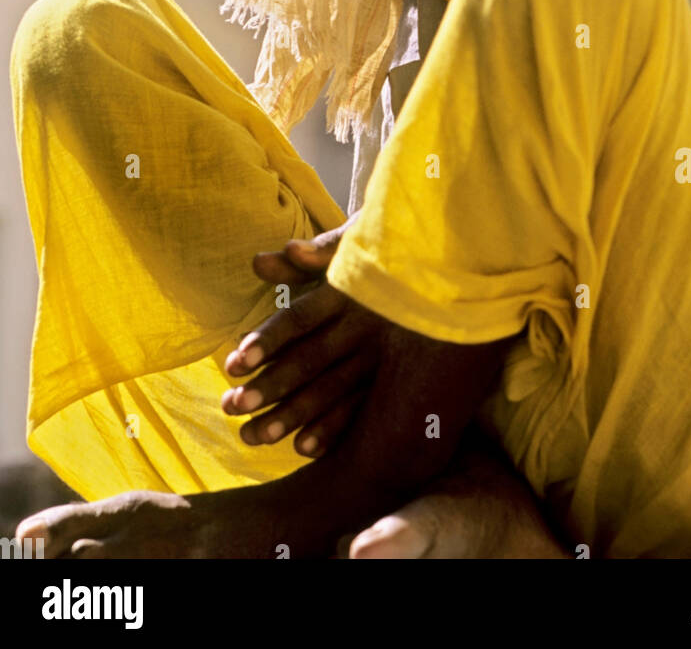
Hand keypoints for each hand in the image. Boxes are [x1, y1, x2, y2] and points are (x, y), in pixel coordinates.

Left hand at [222, 215, 384, 455]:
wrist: (458, 261)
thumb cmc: (399, 248)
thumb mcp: (358, 241)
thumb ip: (310, 255)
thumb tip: (258, 262)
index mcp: (347, 290)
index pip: (300, 319)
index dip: (266, 341)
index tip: (232, 365)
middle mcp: (364, 325)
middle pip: (311, 360)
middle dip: (271, 386)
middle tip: (232, 408)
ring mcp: (384, 353)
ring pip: (333, 390)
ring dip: (294, 415)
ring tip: (256, 437)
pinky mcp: (400, 375)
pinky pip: (366, 407)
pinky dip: (335, 429)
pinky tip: (305, 449)